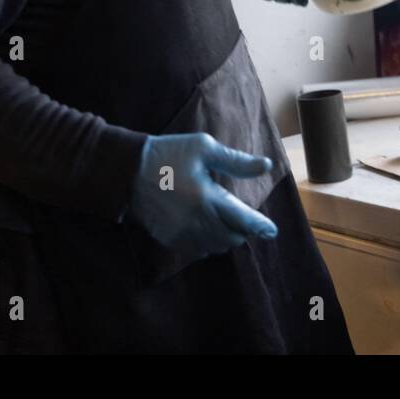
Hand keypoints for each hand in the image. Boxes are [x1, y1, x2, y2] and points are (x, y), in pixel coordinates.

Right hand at [128, 133, 277, 257]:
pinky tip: (205, 227)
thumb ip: (236, 161)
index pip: (245, 222)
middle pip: (232, 239)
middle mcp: (198, 223)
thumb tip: (266, 166)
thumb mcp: (204, 148)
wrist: (127, 171)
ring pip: (216, 247)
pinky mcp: (169, 239)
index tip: (272, 230)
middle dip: (243, 231)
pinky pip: (197, 249)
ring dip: (226, 237)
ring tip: (226, 223)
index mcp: (209, 200)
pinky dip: (207, 242)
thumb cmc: (168, 154)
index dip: (262, 227)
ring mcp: (182, 234)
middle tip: (246, 220)